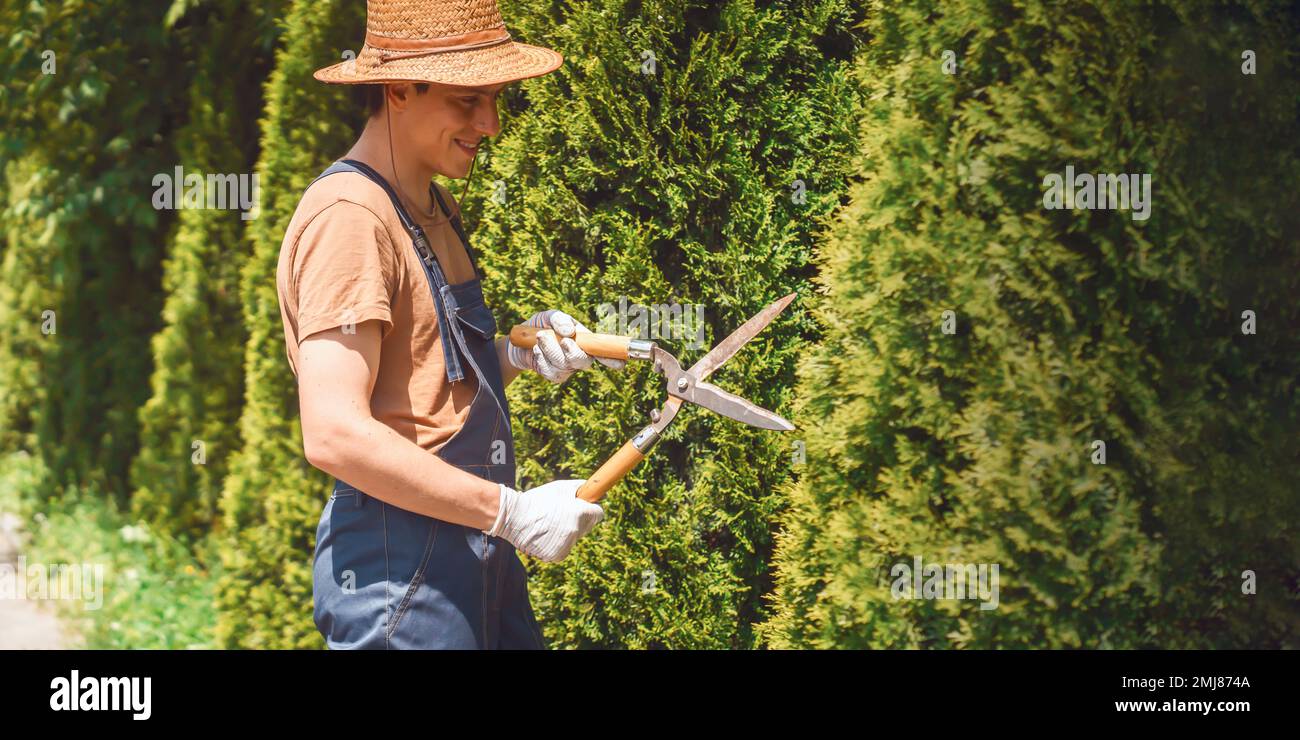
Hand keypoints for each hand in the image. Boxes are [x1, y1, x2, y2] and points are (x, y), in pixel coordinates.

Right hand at [484, 480, 604, 562]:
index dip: (592, 508)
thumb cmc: (538, 499)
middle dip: (580, 519)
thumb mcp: (560, 488)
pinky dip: (558, 543)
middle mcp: (575, 531)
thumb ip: (580, 488)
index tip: (585, 506)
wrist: (513, 517)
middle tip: (562, 513)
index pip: (599, 514)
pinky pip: (564, 548)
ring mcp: (566, 545)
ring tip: (550, 523)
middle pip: (588, 526)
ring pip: (575, 538)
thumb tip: (593, 489)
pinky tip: (546, 534)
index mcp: (579, 513)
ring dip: (568, 532)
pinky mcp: (557, 555)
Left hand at [507, 309, 626, 383]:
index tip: (620, 363)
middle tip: (563, 341)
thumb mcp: (549, 316)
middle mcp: (579, 356)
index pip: (603, 352)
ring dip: (550, 349)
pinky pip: (550, 371)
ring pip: (564, 365)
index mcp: (585, 341)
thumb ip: (560, 319)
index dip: (613, 358)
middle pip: (584, 362)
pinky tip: (536, 349)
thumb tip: (569, 331)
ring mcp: (567, 368)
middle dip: (573, 352)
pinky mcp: (554, 375)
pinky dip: (540, 358)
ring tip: (539, 337)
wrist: (520, 341)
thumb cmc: (540, 326)